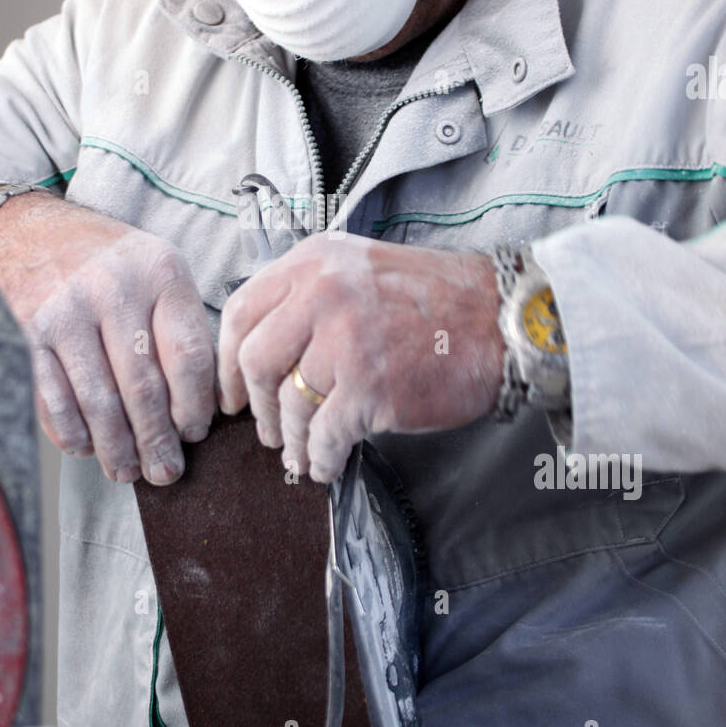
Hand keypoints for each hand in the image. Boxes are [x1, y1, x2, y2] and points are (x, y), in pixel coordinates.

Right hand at [0, 190, 215, 484]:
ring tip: (126, 471)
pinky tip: (84, 448)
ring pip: (99, 401)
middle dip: (157, 441)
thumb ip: (181, 327)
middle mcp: (114, 288)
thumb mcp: (157, 272)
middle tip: (165, 472)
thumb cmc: (106, 262)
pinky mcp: (26, 331)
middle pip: (144, 386)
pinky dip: (71, 431)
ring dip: (115, 447)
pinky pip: (54, 397)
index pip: (189, 355)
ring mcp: (66, 309)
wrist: (26, 228)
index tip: (195, 434)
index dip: (194, 406)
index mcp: (160, 272)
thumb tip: (202, 407)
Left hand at [218, 232, 502, 482]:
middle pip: (255, 361)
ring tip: (300, 453)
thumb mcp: (358, 268)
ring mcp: (345, 342)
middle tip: (266, 431)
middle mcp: (323, 294)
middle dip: (256, 406)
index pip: (240, 311)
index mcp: (314, 263)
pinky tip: (327, 464)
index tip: (231, 392)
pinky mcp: (370, 388)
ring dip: (291, 439)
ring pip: (290, 403)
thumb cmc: (433, 299)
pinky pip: (325, 435)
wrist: (500, 318)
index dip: (226, 361)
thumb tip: (261, 349)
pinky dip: (321, 457)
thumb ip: (307, 296)